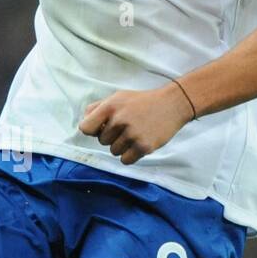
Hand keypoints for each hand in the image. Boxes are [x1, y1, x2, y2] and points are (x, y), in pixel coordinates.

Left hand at [78, 84, 192, 164]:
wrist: (172, 104)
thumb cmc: (142, 102)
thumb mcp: (118, 97)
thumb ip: (98, 108)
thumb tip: (84, 125)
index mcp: (110, 106)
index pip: (86, 128)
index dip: (92, 131)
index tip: (101, 129)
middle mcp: (120, 119)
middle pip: (102, 141)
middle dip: (112, 137)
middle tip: (127, 127)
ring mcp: (132, 134)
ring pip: (113, 152)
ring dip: (122, 146)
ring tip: (135, 134)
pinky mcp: (144, 146)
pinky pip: (125, 160)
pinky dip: (130, 156)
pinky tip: (138, 144)